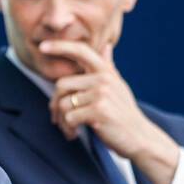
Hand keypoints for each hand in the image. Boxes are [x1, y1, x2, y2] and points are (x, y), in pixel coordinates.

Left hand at [41, 39, 180, 183]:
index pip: (82, 51)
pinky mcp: (99, 110)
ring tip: (70, 129)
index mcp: (106, 72)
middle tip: (57, 119)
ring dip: (61, 121)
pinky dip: (68, 129)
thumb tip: (106, 46)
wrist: (140, 138)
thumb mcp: (118, 87)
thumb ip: (108, 67)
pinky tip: (75, 134)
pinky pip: (69, 117)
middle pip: (61, 85)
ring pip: (63, 103)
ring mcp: (102, 94)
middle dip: (54, 105)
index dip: (61, 46)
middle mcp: (104, 79)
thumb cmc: (123, 113)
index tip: (43, 46)